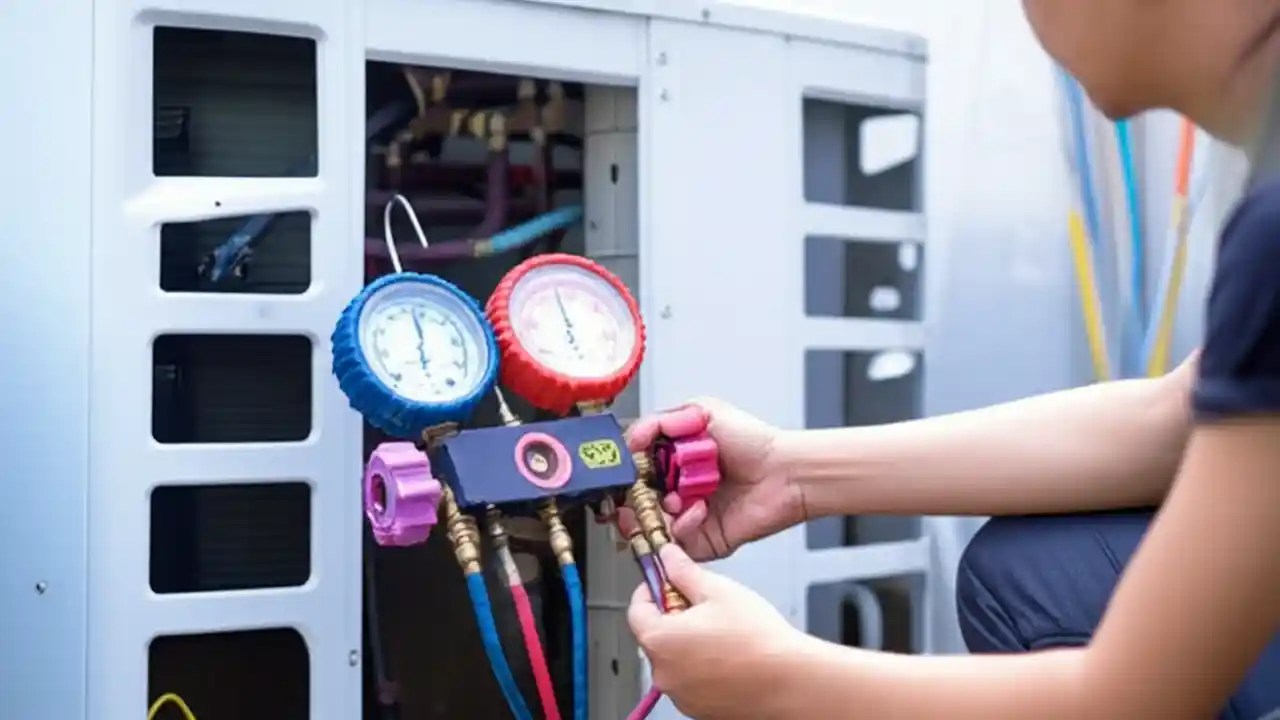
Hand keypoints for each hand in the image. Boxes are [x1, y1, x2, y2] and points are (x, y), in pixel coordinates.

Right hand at [624, 398, 804, 559]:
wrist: (785, 473)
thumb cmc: (753, 441)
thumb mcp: (702, 412)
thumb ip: (660, 420)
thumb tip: (631, 437)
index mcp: (672, 461)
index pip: (634, 472)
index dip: (624, 474)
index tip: (621, 474)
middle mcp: (676, 490)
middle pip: (634, 502)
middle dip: (631, 500)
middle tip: (635, 495)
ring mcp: (686, 517)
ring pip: (649, 526)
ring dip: (653, 514)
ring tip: (671, 501)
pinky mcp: (701, 540)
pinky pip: (676, 543)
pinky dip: (681, 527)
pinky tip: (697, 510)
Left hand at [628, 545, 804, 718]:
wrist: (790, 683)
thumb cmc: (757, 639)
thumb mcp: (718, 590)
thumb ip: (684, 572)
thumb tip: (668, 557)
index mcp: (658, 640)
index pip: (636, 609)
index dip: (652, 590)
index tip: (669, 583)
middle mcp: (663, 673)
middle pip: (656, 635)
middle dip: (674, 617)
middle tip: (705, 606)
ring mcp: (681, 695)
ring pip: (675, 659)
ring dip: (689, 644)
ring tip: (724, 633)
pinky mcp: (700, 709)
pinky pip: (692, 681)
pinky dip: (703, 668)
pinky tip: (730, 657)